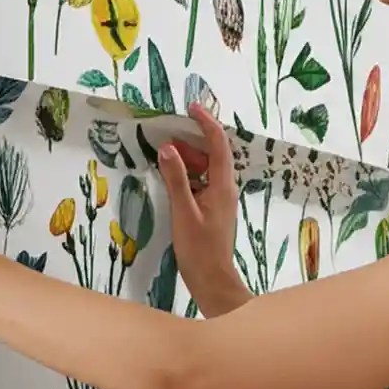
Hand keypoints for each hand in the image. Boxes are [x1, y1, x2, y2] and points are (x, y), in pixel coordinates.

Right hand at [157, 102, 250, 316]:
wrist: (212, 280)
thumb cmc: (199, 249)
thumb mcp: (184, 212)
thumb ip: (176, 179)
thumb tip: (168, 148)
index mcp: (222, 186)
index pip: (218, 145)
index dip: (206, 123)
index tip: (191, 108)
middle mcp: (224, 189)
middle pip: (213, 154)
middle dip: (192, 139)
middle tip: (168, 132)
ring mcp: (218, 200)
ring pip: (206, 169)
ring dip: (188, 157)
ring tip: (165, 152)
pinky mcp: (211, 210)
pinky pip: (201, 183)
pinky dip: (187, 174)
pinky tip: (170, 177)